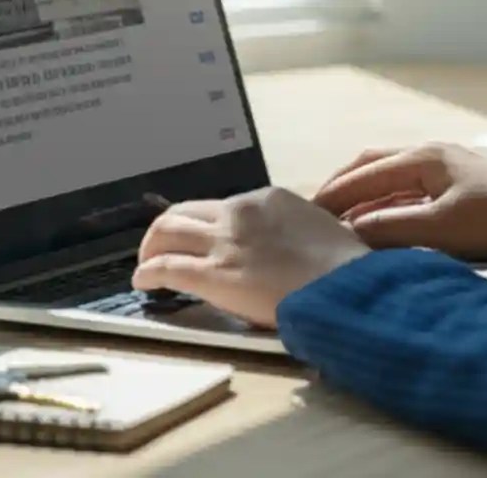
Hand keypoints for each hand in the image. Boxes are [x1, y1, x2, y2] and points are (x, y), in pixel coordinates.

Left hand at [132, 187, 369, 327]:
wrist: (342, 286)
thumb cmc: (343, 267)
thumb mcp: (318, 229)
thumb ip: (293, 230)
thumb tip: (288, 244)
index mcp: (266, 199)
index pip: (221, 207)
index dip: (206, 225)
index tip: (203, 240)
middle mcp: (238, 212)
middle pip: (182, 211)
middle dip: (165, 229)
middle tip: (160, 248)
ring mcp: (223, 242)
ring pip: (165, 232)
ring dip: (149, 248)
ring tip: (146, 264)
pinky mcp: (212, 275)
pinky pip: (165, 268)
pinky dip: (147, 273)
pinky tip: (144, 283)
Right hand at [313, 143, 486, 259]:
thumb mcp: (441, 228)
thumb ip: (391, 229)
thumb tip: (348, 235)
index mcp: (423, 158)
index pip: (362, 174)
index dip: (331, 196)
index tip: (304, 217)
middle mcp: (431, 158)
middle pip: (372, 169)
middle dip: (343, 191)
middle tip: (315, 216)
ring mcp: (448, 172)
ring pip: (392, 184)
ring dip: (365, 202)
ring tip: (341, 226)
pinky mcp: (462, 191)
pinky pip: (411, 196)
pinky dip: (389, 210)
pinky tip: (383, 231)